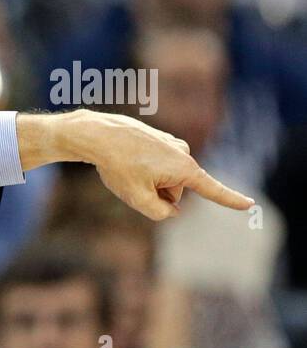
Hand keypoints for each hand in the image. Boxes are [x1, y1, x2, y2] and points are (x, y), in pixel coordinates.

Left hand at [17, 110, 253, 220]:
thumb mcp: (138, 199)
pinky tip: (125, 160)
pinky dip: (141, 168)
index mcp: (184, 168)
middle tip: (133, 183)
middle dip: (157, 194)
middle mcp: (183, 153)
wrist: (98, 134)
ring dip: (147, 180)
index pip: (211, 190)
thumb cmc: (118, 166)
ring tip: (126, 169)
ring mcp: (171, 143)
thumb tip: (173, 210)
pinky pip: (154, 164)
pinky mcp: (159, 138)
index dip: (231, 200)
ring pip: (162, 177)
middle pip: (175, 190)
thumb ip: (160, 213)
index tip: (250, 205)